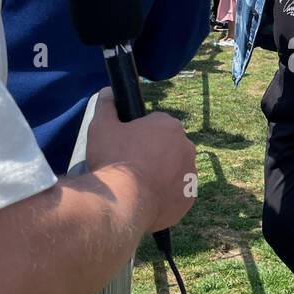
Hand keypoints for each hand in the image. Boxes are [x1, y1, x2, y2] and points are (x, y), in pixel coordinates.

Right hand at [86, 89, 197, 232]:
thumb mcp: (102, 127)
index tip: (127, 145)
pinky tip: (147, 198)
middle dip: (154, 153)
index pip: (156, 125)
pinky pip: (177, 193)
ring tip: (138, 184)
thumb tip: (108, 92)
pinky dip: (165, 195)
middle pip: (168, 147)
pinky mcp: (188, 198)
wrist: (123, 202)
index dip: (140, 134)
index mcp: (170, 126)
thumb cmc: (114, 160)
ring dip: (162, 174)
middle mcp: (187, 147)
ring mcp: (191, 174)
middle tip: (131, 165)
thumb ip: (106, 106)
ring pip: (175, 170)